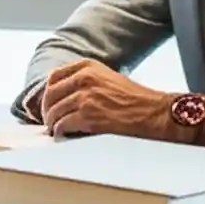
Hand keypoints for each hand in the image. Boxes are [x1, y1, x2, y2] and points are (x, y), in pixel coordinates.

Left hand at [39, 59, 182, 141]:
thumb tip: (65, 96)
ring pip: (54, 112)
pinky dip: (60, 132)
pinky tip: (64, 136)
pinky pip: (63, 125)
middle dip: (48, 110)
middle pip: (51, 95)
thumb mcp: (108, 79)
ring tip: (57, 131)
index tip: (50, 103)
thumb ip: (86, 82)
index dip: (49, 93)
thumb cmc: (137, 100)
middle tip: (50, 121)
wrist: (156, 113)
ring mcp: (85, 97)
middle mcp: (84, 78)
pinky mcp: (88, 116)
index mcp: (88, 67)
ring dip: (53, 124)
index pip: (55, 77)